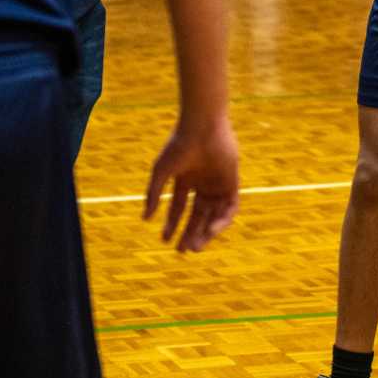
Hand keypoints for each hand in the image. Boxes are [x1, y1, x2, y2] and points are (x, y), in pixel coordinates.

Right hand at [144, 117, 239, 251]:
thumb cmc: (180, 145)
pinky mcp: (232, 183)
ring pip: (213, 215)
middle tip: (184, 250)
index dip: (171, 224)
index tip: (164, 240)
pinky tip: (211, 230)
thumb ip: (153, 194)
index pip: (178, 207)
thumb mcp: (161, 172)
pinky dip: (221, 222)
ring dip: (205, 232)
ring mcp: (217, 184)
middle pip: (196, 215)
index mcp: (185, 179)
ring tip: (196, 245)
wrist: (202, 127)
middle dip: (190, 233)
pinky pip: (229, 208)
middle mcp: (201, 183)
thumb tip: (145, 218)